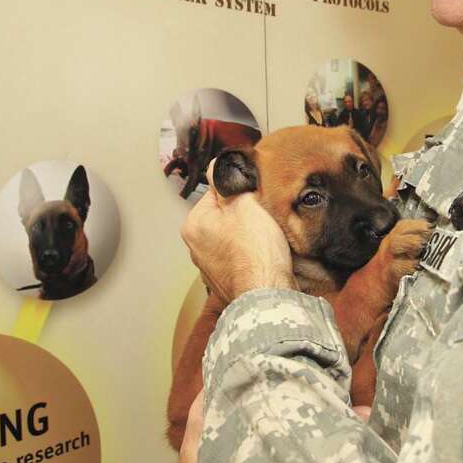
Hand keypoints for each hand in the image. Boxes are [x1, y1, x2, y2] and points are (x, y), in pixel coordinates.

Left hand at [180, 162, 294, 302]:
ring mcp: (211, 268)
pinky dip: (252, 255)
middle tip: (263, 218)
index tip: (255, 198)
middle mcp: (196, 248)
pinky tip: (264, 256)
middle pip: (226, 216)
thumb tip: (217, 165)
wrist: (268, 296)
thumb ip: (228, 181)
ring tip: (266, 239)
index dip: (241, 191)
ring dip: (250, 235)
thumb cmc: (255, 252)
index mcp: (194, 225)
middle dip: (246, 214)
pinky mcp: (228, 282)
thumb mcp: (244, 203)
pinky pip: (241, 258)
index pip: (217, 192)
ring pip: (234, 237)